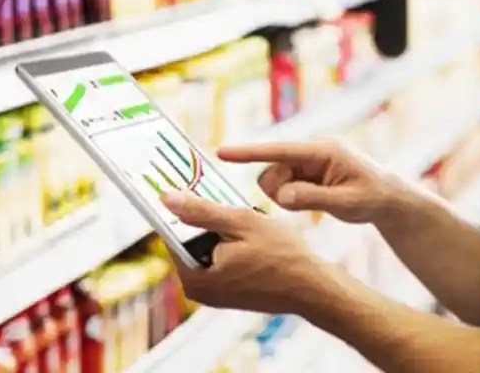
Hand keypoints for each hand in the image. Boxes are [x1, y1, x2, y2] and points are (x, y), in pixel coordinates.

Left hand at [161, 191, 334, 314]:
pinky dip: (229, 243)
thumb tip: (167, 198)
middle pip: (189, 241)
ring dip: (220, 229)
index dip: (180, 207)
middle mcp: (198, 290)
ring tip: (245, 219)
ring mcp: (214, 293)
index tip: (184, 185)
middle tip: (225, 200)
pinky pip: (220, 259)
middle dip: (205, 218)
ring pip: (207, 248)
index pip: (171, 234)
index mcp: (194, 277)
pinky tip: (250, 235)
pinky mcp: (228, 292)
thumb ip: (202, 211)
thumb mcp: (241, 223)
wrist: (313, 288)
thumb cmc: (282, 256)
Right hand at [218, 140, 397, 224]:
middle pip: (273, 171)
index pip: (278, 150)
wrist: (388, 197)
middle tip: (306, 202)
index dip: (248, 153)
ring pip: (276, 181)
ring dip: (287, 196)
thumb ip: (313, 199)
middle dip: (280, 191)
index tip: (221, 152)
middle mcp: (311, 152)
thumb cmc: (373, 196)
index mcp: (322, 151)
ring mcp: (307, 162)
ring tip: (317, 201)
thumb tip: (281, 195)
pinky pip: (283, 187)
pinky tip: (313, 200)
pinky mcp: (306, 173)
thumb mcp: (348, 202)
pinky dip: (291, 198)